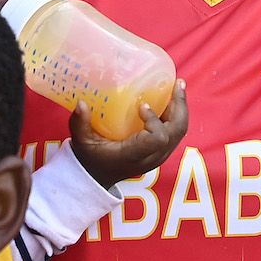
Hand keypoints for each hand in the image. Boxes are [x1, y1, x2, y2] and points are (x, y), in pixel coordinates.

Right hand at [70, 80, 188, 189]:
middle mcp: (151, 157)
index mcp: (133, 155)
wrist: (97, 177)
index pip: (158, 139)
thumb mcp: (82, 142)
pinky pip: (176, 132)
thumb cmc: (90, 158)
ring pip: (180, 131)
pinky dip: (177, 115)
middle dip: (179, 106)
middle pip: (176, 132)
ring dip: (180, 108)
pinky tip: (171, 98)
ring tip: (178, 86)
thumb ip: (80, 123)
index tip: (142, 106)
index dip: (155, 120)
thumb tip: (81, 103)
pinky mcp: (162, 151)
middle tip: (177, 83)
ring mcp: (159, 156)